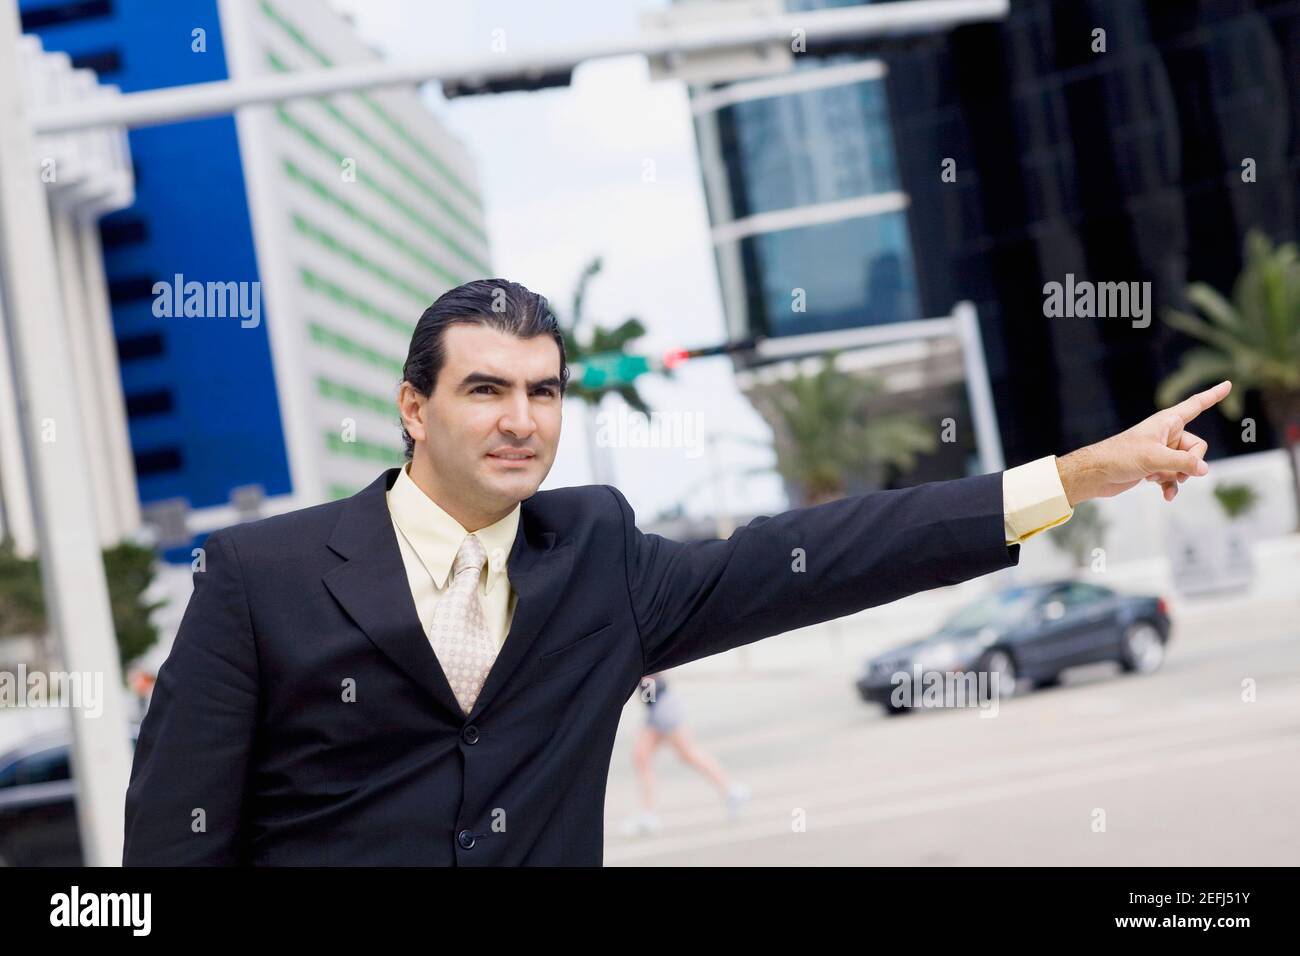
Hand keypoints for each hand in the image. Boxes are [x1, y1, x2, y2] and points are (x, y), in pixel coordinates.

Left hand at [1055, 381, 1231, 505]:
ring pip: (1186, 464)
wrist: (1095, 474)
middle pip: (1197, 447)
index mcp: (1167, 421)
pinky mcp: (1154, 466)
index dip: (1213, 395)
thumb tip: (1205, 470)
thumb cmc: (1120, 457)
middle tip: (1173, 470)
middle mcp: (1166, 433)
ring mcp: (1161, 451)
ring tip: (1159, 479)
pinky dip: (1171, 485)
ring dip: (1178, 475)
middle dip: (1190, 462)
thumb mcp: (1155, 458)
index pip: (1196, 405)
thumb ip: (1183, 463)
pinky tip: (1166, 496)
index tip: (1229, 384)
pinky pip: (1174, 476)